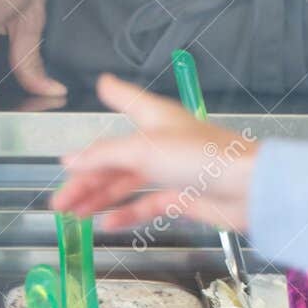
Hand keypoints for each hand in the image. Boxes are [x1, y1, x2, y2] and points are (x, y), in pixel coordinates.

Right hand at [53, 75, 257, 234]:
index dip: (115, 92)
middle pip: (117, 157)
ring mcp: (172, 171)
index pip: (129, 100)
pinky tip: (107, 224)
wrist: (248, 189)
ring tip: (73, 215)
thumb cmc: (203, 156)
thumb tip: (70, 159)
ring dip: (99, 199)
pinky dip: (126, 214)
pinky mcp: (182, 197)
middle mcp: (162, 142)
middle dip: (86, 177)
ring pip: (127, 184)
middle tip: (59, 200)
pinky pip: (146, 205)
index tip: (102, 83)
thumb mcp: (144, 150)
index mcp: (155, 119)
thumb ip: (104, 155)